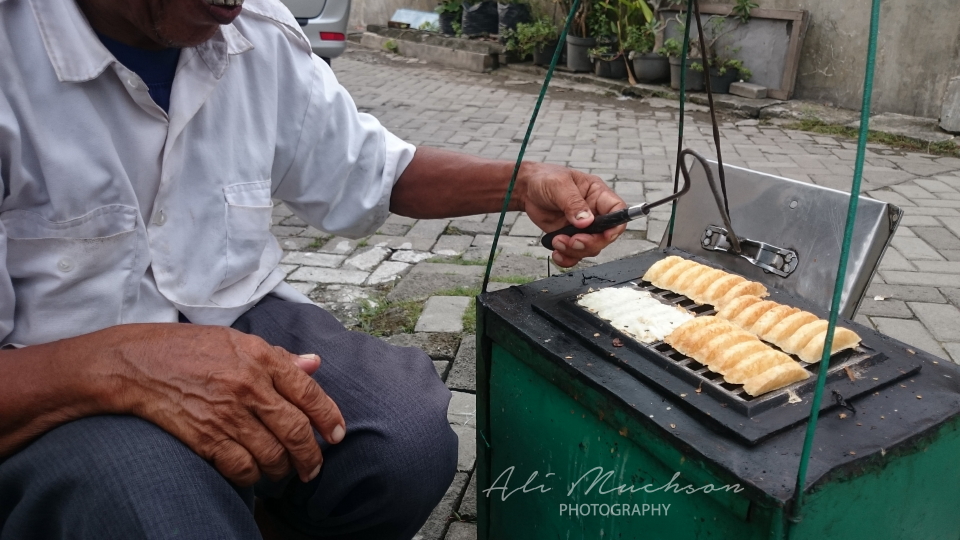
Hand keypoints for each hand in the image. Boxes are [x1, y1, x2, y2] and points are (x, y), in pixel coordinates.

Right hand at [92, 323, 344, 485]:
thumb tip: (315, 364)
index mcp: (261, 357)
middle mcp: (249, 385)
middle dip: (311, 456)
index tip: (337, 435)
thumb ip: (279, 357)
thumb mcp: (237, 341)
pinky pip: (242, 467)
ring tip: (283, 471)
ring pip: (273, 454)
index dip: (330, 418)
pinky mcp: (206, 436)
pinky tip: (253, 473)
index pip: (310, 393)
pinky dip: (253, 476)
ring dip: (283, 469)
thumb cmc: (188, 349)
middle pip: (297, 431)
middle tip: (313, 467)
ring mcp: (228, 413)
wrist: (135, 362)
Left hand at [516, 162, 626, 266]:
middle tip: (572, 241)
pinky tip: (556, 253)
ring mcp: (582, 227)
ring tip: (557, 241)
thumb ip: (573, 202)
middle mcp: (594, 212)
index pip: (618, 211)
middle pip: (605, 236)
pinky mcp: (570, 237)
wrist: (526, 189)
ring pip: (590, 248)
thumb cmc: (545, 178)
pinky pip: (575, 254)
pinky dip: (567, 258)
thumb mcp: (559, 185)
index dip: (615, 226)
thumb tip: (586, 221)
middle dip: (590, 243)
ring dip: (574, 251)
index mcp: (598, 194)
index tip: (603, 235)